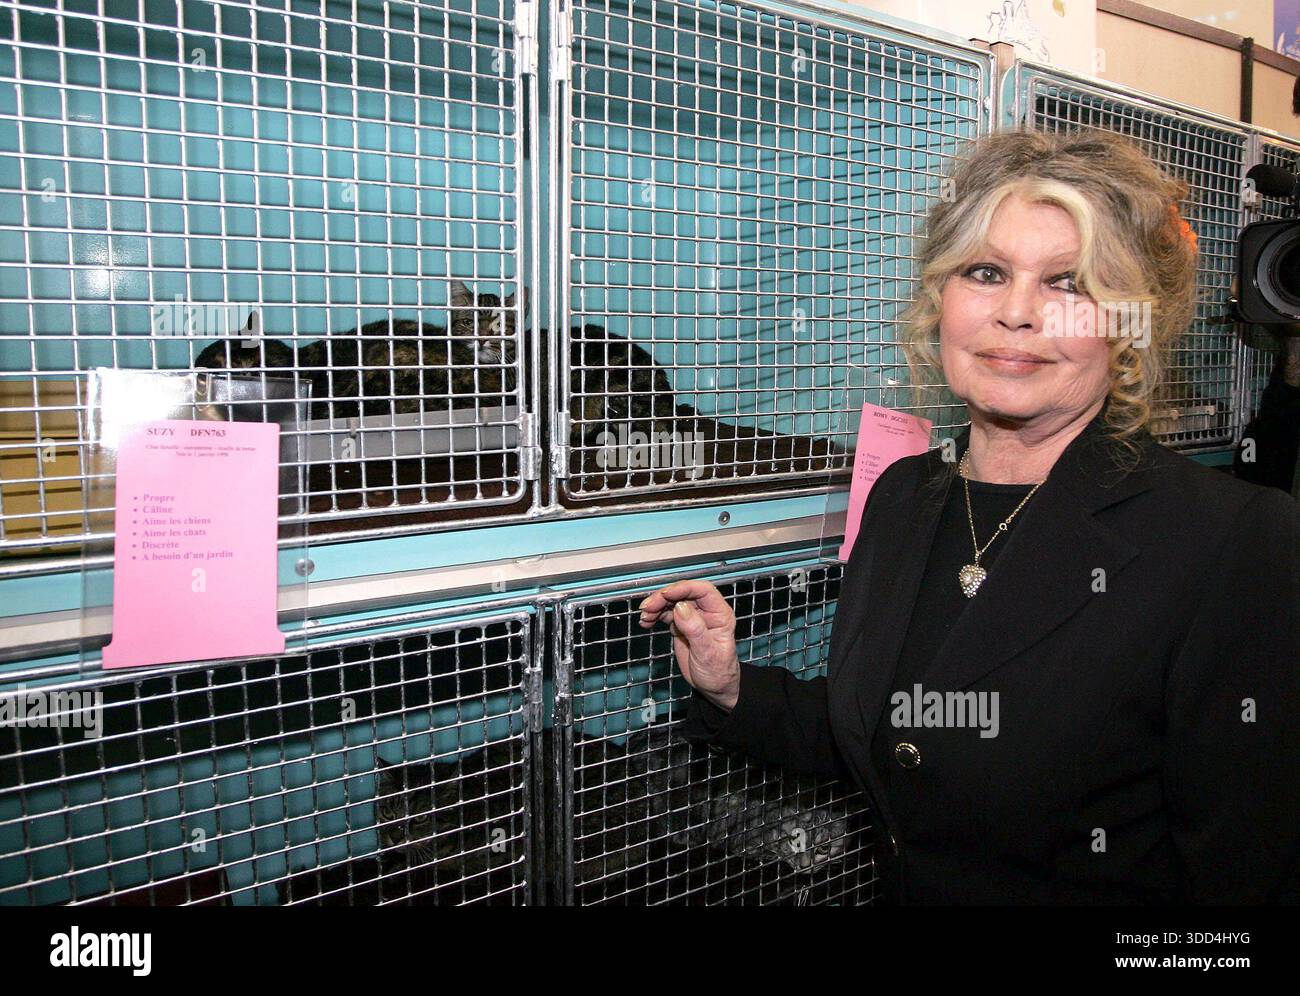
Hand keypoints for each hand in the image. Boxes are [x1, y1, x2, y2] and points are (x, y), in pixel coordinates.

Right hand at [638, 580, 740, 710]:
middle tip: (648, 608)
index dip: (683, 588)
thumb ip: (695, 629)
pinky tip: (646, 622)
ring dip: (656, 606)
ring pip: (672, 602)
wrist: (714, 686)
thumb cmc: (719, 672)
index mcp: (719, 614)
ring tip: (645, 617)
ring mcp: (692, 617)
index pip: (702, 590)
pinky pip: (666, 614)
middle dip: (663, 598)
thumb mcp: (707, 653)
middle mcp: (706, 612)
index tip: (666, 594)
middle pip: (683, 594)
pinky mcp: (681, 625)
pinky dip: (654, 616)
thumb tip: (681, 607)